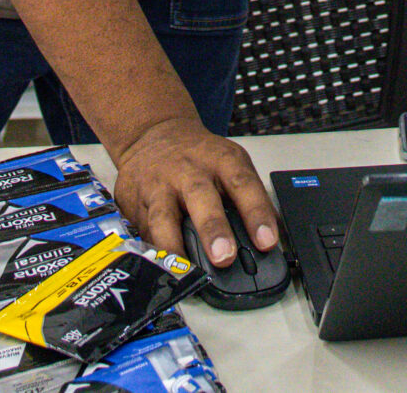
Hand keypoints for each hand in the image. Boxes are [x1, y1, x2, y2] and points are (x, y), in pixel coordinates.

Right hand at [107, 115, 278, 269]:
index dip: (256, 213)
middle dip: (212, 228)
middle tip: (224, 256)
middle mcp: (188, 170)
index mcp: (220, 160)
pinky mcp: (133, 200)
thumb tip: (273, 239)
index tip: (267, 241)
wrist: (154, 133)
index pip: (243, 184)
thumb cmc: (199, 156)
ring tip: (185, 271)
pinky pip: (142, 231)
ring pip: (163, 216)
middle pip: (200, 196)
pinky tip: (161, 267)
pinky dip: (152, 251)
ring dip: (175, 246)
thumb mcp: (230, 163)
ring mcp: (157, 184)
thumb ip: (249, 198)